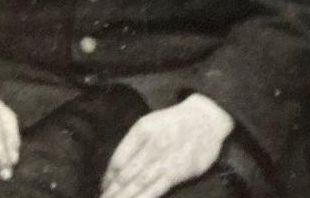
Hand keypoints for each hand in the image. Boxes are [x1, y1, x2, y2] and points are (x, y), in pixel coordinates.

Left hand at [101, 94, 233, 197]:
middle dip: (112, 192)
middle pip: (125, 174)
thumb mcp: (151, 123)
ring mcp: (164, 159)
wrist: (207, 118)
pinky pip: (155, 190)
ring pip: (138, 184)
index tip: (103, 187)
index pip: (118, 158)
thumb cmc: (175, 121)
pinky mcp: (177, 172)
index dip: (108, 176)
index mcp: (142, 130)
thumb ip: (133, 144)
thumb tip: (114, 171)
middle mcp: (151, 145)